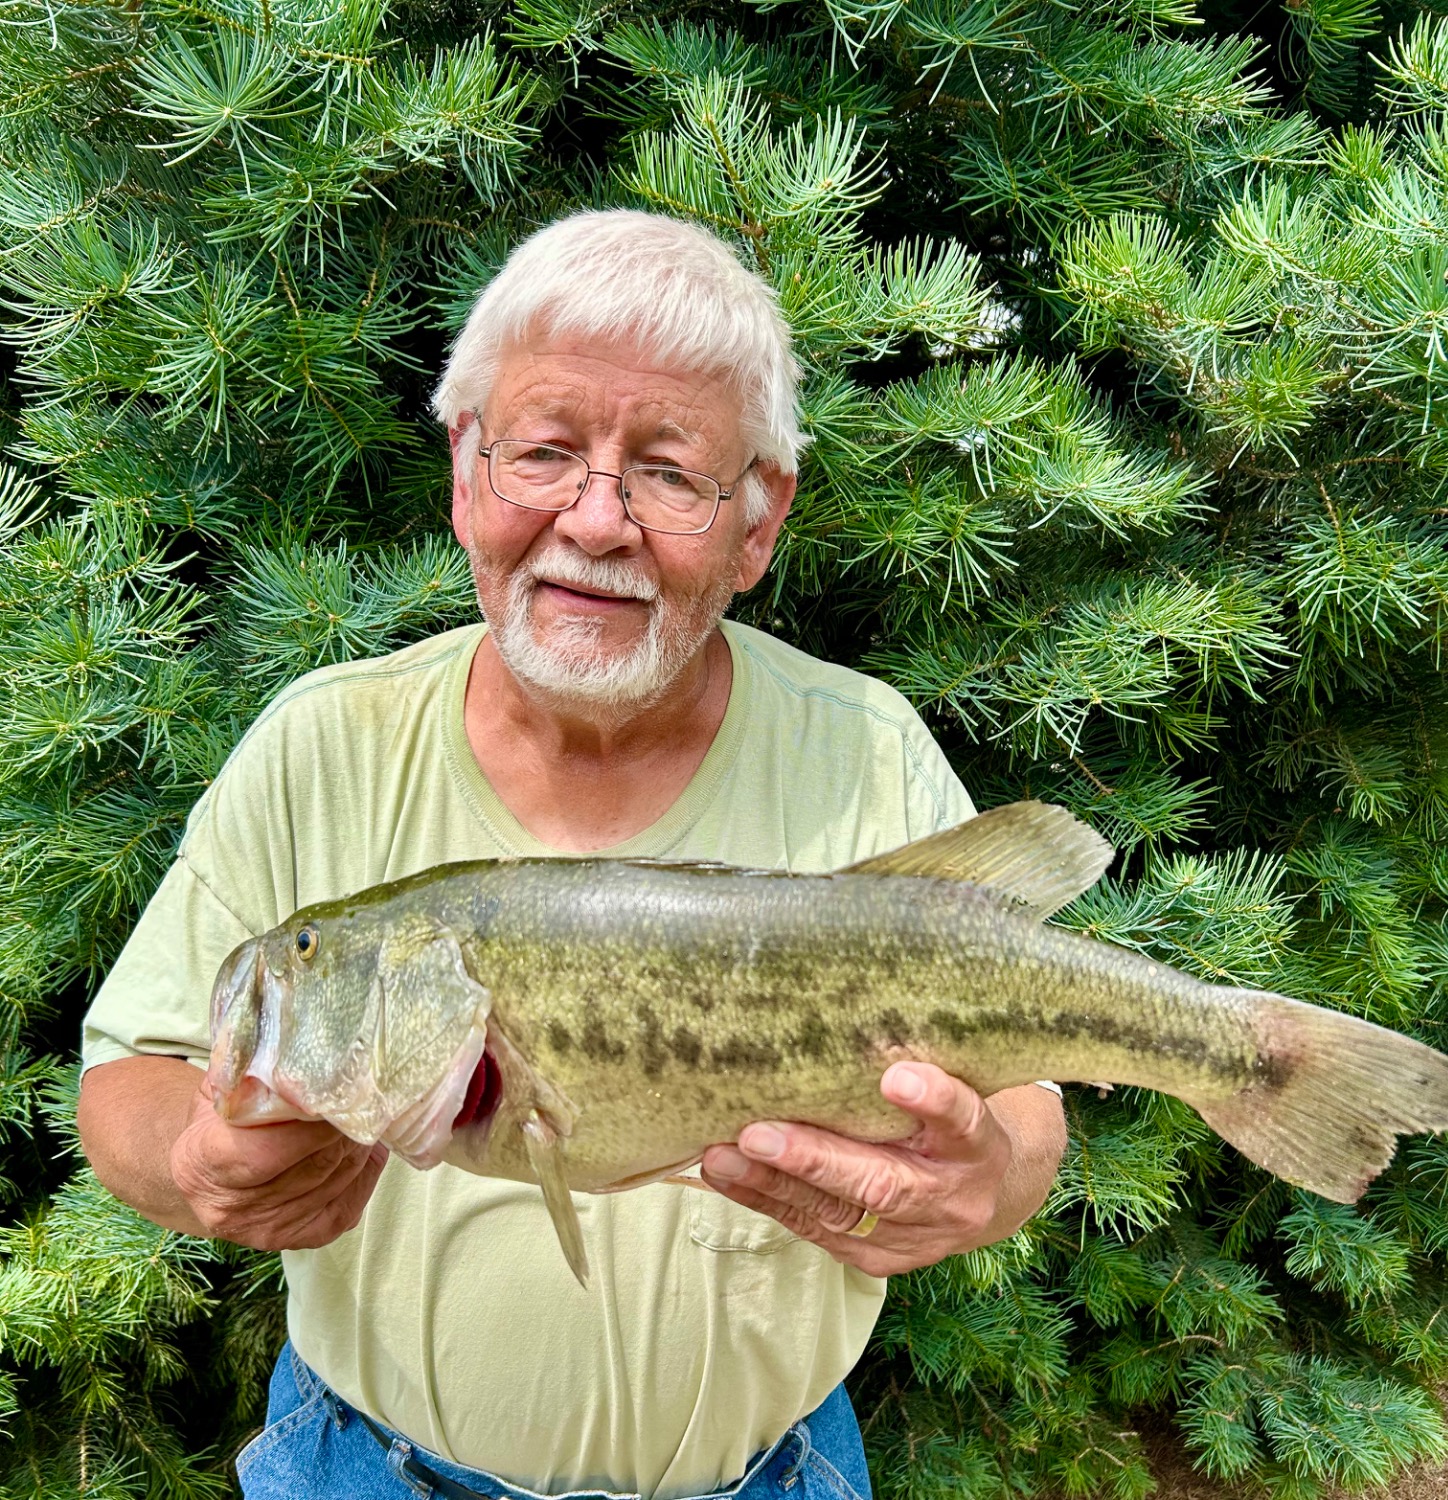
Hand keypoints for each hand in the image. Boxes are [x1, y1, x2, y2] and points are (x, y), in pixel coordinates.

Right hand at [170, 1076, 387, 1250]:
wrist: (208, 1169)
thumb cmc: (220, 1117)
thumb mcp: (221, 1085)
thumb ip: (251, 1069)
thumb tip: (298, 1046)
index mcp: (201, 1165)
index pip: (264, 1152)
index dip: (308, 1123)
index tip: (333, 1090)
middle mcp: (232, 1209)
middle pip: (313, 1162)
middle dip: (345, 1123)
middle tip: (363, 1091)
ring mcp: (267, 1230)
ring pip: (337, 1178)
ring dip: (359, 1142)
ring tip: (363, 1112)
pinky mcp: (300, 1240)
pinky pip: (351, 1204)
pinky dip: (366, 1171)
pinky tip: (366, 1146)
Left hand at [700, 1063, 1036, 1276]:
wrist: (984, 1194)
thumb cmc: (952, 1122)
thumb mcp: (958, 1086)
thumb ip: (915, 1062)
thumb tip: (835, 1010)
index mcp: (978, 1143)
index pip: (962, 1118)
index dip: (933, 1099)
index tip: (897, 1076)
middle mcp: (952, 1196)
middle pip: (884, 1184)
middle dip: (815, 1160)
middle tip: (758, 1134)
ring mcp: (915, 1237)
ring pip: (837, 1214)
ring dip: (772, 1184)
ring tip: (723, 1157)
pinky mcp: (878, 1259)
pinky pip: (816, 1229)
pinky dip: (768, 1201)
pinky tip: (728, 1176)